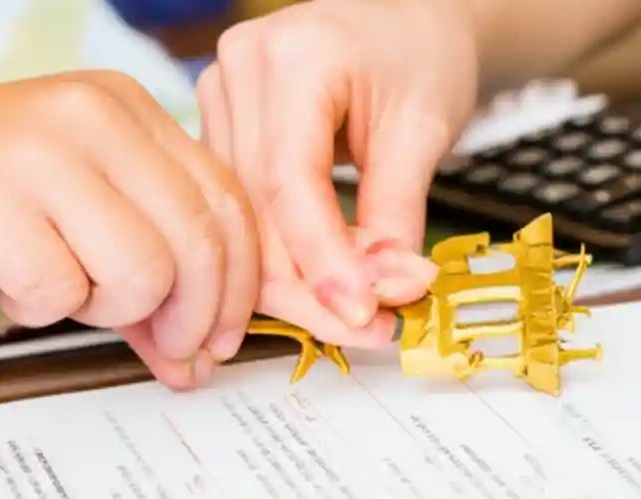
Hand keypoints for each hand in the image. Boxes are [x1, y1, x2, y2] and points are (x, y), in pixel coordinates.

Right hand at [0, 71, 258, 389]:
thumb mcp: (74, 212)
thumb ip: (146, 267)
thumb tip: (200, 354)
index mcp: (126, 108)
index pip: (227, 201)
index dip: (240, 285)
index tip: (223, 337)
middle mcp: (92, 114)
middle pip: (199, 242)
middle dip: (194, 319)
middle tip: (173, 354)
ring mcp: (38, 151)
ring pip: (143, 271)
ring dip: (109, 311)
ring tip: (61, 294)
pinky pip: (58, 292)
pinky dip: (38, 310)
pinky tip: (8, 287)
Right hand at [197, 0, 479, 345]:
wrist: (407, 26)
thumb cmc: (419, 57)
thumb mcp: (423, 132)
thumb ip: (396, 216)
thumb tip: (381, 293)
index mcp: (294, 56)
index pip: (289, 181)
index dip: (322, 259)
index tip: (360, 313)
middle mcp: (240, 71)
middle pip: (256, 212)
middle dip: (311, 286)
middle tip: (370, 327)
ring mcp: (219, 99)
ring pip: (241, 224)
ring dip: (296, 281)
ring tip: (358, 307)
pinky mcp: (217, 130)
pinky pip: (240, 213)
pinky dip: (282, 257)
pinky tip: (324, 282)